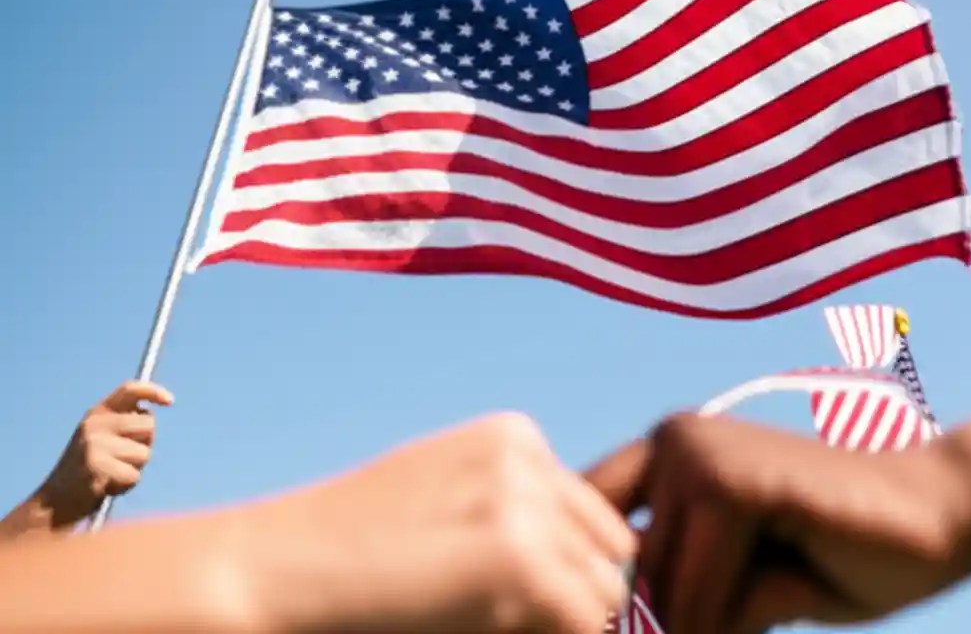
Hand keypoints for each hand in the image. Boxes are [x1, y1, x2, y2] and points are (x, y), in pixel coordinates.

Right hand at [37, 381, 171, 527]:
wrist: (55, 501)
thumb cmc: (89, 469)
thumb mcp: (101, 438)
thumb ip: (124, 425)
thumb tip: (151, 416)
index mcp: (97, 413)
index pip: (130, 390)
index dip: (153, 391)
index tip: (170, 401)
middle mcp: (95, 424)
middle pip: (149, 425)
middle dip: (146, 443)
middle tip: (122, 458)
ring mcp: (94, 444)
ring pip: (145, 453)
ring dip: (135, 468)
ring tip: (111, 473)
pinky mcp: (96, 467)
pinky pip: (134, 475)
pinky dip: (126, 485)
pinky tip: (106, 486)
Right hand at [247, 412, 636, 633]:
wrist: (281, 565)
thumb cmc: (350, 544)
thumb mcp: (446, 495)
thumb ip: (515, 510)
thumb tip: (588, 570)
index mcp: (515, 435)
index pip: (592, 513)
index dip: (572, 566)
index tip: (527, 596)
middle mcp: (530, 458)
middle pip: (612, 546)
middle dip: (581, 590)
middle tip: (519, 616)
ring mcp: (527, 504)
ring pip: (604, 588)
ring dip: (566, 618)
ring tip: (492, 618)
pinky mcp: (521, 558)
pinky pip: (586, 620)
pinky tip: (489, 629)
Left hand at [585, 413, 970, 633]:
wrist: (939, 517)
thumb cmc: (836, 555)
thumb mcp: (732, 580)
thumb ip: (670, 591)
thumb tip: (597, 630)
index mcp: (665, 454)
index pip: (580, 531)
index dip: (585, 595)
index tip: (594, 627)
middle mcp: (672, 442)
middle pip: (622, 581)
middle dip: (666, 625)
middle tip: (742, 602)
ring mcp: (701, 456)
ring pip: (659, 596)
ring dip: (706, 629)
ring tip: (780, 578)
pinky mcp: (738, 483)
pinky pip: (702, 594)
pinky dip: (733, 623)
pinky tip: (795, 579)